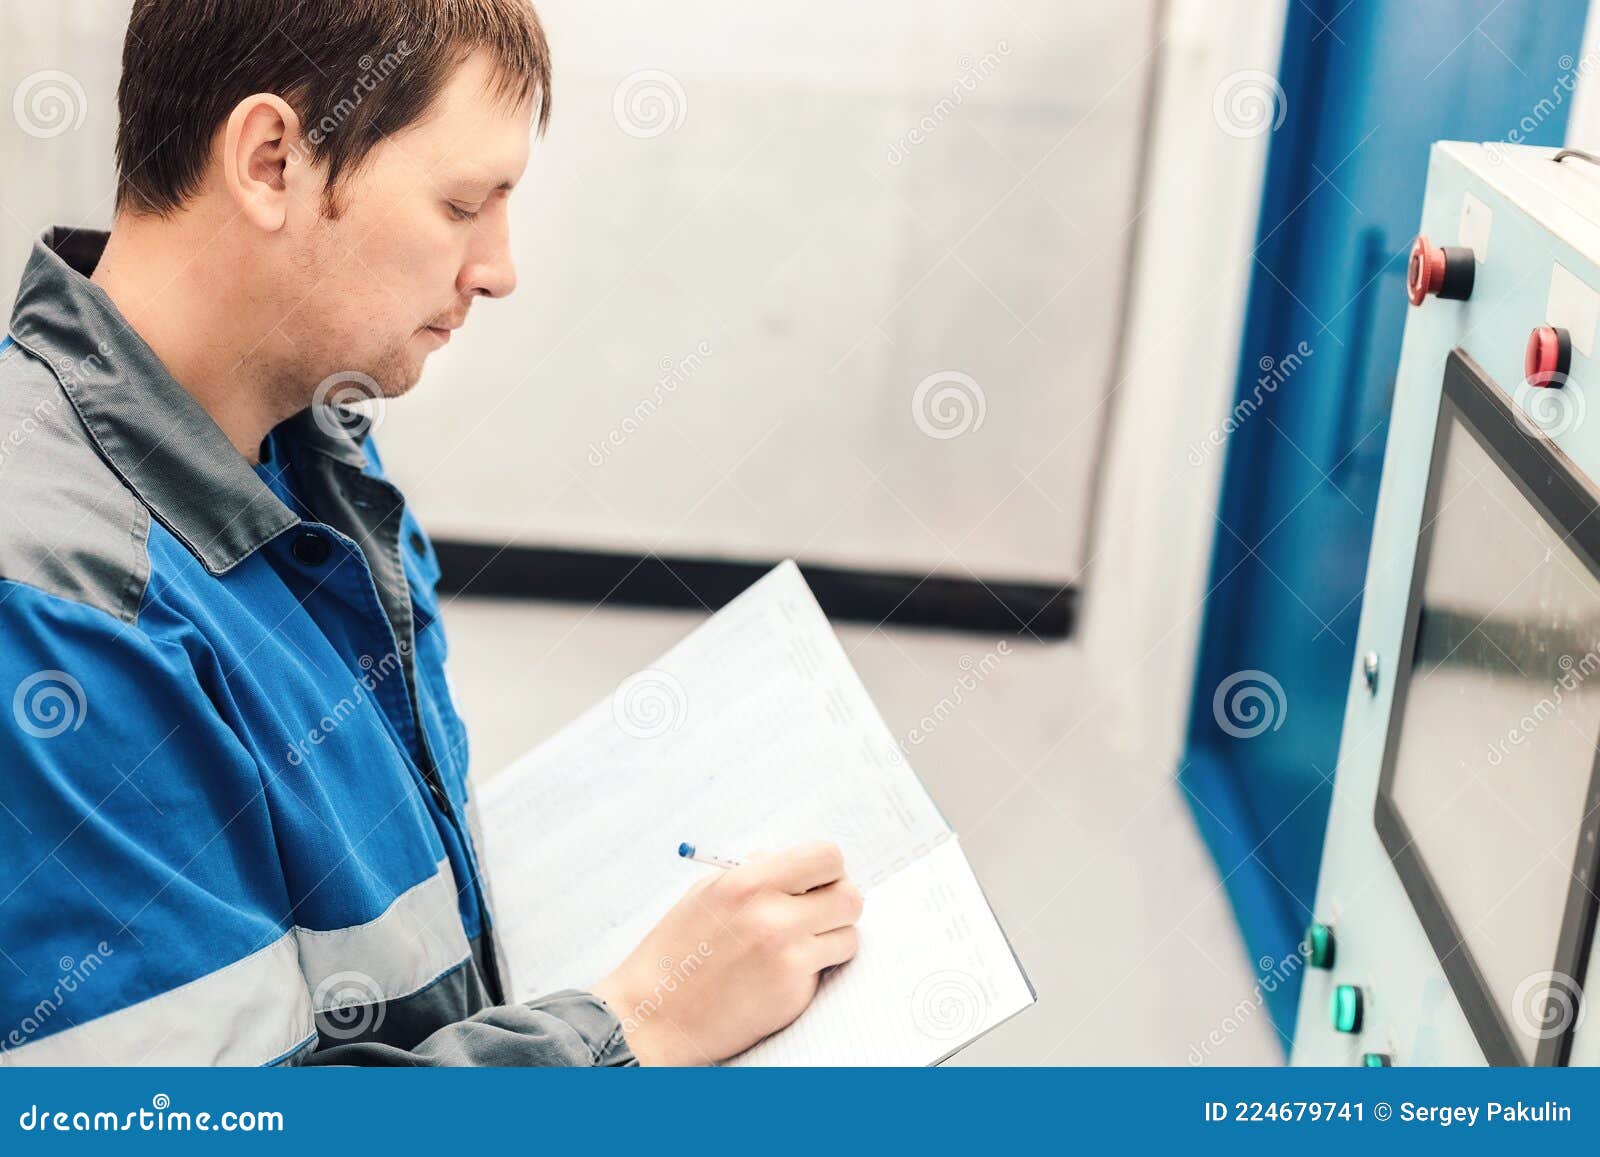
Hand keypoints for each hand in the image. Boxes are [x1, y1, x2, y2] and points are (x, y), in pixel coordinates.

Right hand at [591, 841, 862, 1064]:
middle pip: (850, 896)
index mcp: (748, 882)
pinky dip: (815, 970)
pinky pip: (828, 970)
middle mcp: (772, 916)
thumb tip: (797, 866)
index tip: (818, 881)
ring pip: (849, 936)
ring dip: (832, 939)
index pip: (826, 856)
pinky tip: (782, 973)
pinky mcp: (793, 992)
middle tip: (818, 914)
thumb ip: (757, 874)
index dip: (828, 869)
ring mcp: (787, 957)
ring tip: (799, 946)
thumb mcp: (708, 895)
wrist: (653, 1016)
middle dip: (838, 904)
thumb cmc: (675, 955)